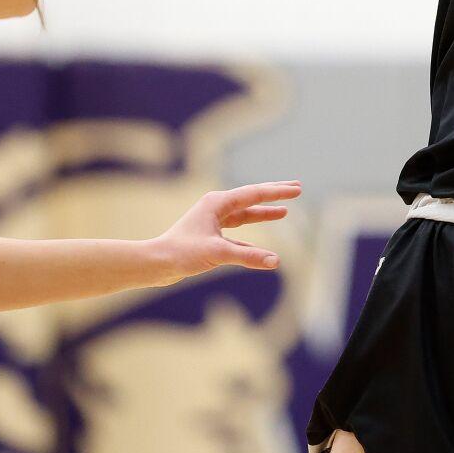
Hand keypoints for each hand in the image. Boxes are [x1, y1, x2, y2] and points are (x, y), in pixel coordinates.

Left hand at [148, 181, 301, 282]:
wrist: (156, 264)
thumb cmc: (182, 253)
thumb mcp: (218, 253)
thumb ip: (248, 256)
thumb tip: (276, 261)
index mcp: (218, 202)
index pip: (254, 193)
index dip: (278, 191)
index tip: (298, 189)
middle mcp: (216, 207)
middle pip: (251, 197)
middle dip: (274, 194)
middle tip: (296, 188)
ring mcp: (212, 221)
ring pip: (244, 214)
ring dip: (263, 213)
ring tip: (284, 212)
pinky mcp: (209, 236)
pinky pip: (237, 233)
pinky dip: (251, 238)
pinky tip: (261, 248)